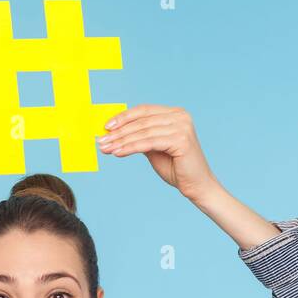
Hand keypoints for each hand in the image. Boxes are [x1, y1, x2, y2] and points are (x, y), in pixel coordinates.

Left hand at [97, 105, 219, 200]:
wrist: (197, 186)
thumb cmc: (176, 168)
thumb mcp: (154, 148)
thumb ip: (140, 136)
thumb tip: (114, 132)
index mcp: (175, 114)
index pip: (144, 111)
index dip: (123, 117)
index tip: (105, 126)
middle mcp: (180, 116)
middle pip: (142, 121)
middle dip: (119, 131)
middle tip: (101, 140)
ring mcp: (182, 126)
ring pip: (143, 131)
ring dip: (121, 140)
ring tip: (106, 148)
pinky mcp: (181, 139)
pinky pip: (149, 142)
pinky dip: (131, 147)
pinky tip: (118, 152)